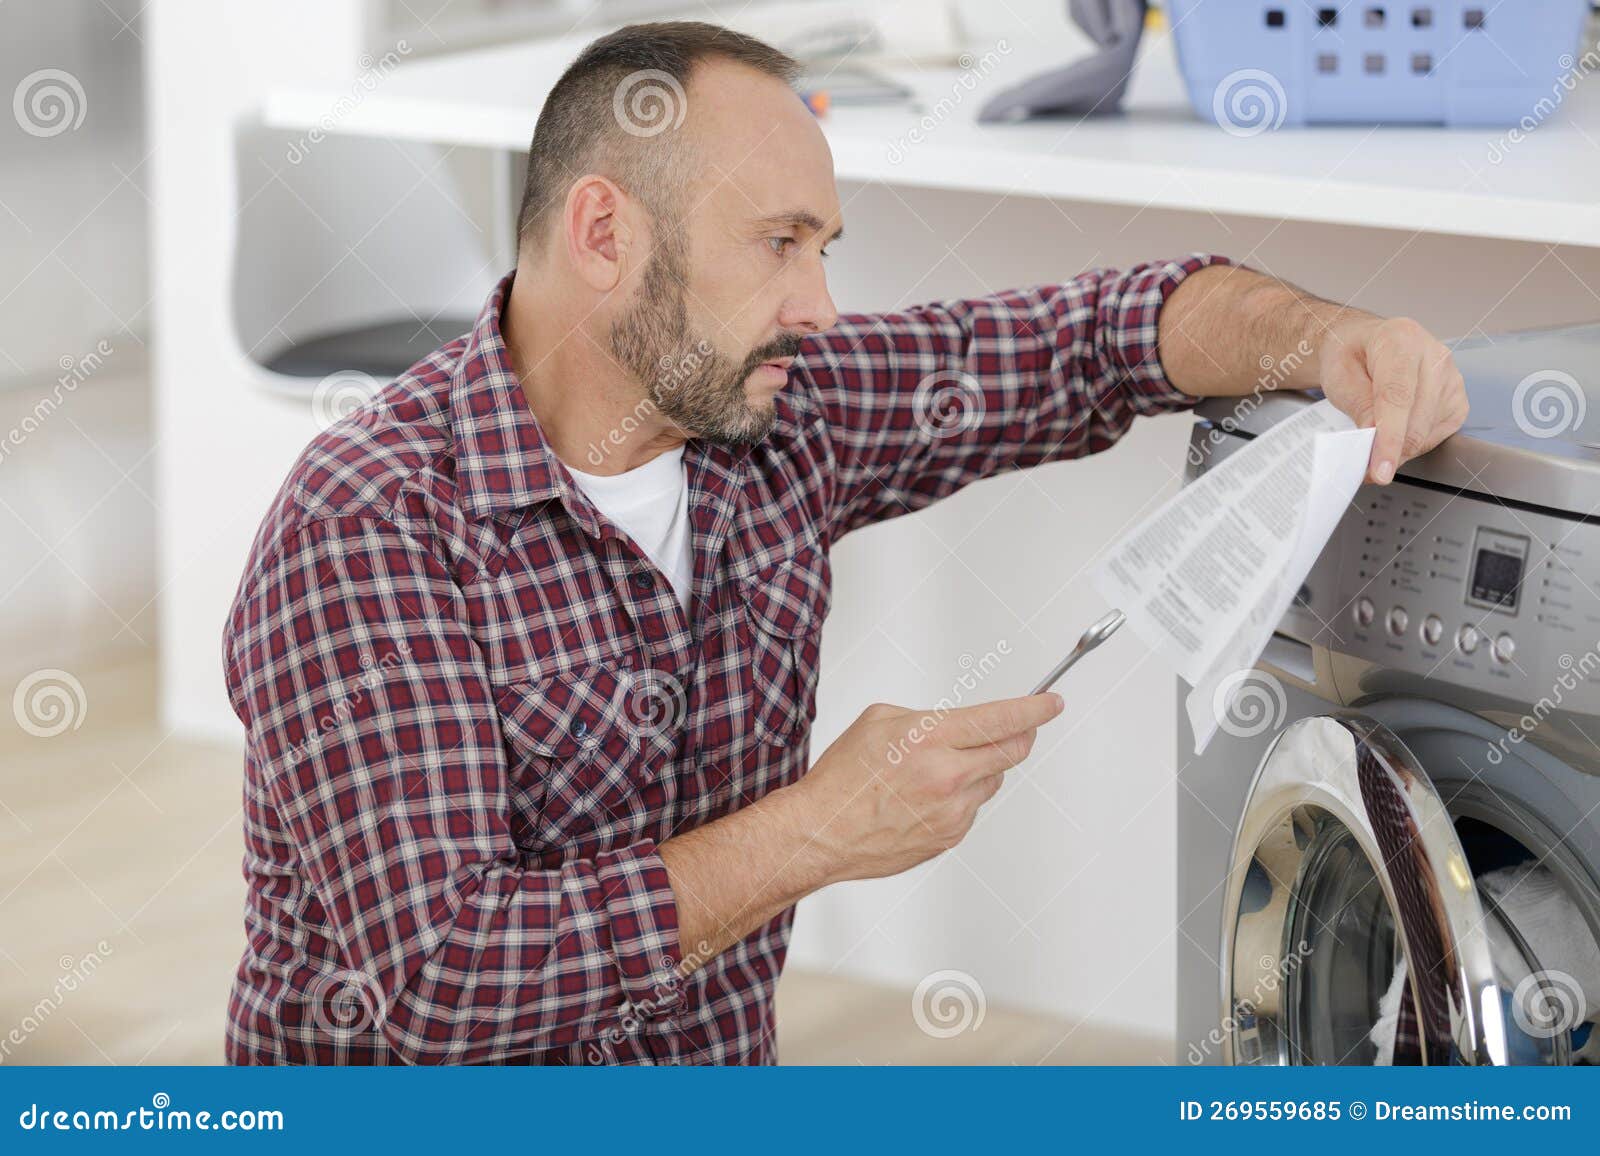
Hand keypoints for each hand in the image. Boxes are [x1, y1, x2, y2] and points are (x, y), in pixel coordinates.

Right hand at [786, 693, 1064, 883]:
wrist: (823, 832)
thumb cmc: (843, 780)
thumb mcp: (880, 721)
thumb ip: (928, 718)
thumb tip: (956, 724)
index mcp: (932, 739)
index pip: (1002, 719)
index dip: (1035, 709)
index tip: (1051, 704)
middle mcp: (949, 776)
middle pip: (1013, 751)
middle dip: (1022, 735)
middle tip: (1021, 727)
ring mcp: (954, 811)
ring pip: (993, 780)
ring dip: (982, 767)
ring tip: (941, 768)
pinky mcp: (950, 836)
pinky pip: (972, 808)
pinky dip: (961, 797)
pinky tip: (927, 797)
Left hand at [1317, 314, 1468, 484]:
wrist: (1364, 346)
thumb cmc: (1351, 356)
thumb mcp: (1338, 376)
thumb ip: (1358, 404)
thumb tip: (1375, 438)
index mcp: (1402, 340)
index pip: (1398, 397)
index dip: (1389, 437)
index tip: (1381, 469)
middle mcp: (1434, 356)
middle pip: (1417, 420)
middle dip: (1388, 452)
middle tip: (1363, 467)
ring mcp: (1451, 378)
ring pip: (1428, 433)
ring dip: (1399, 450)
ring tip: (1374, 447)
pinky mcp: (1457, 400)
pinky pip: (1438, 436)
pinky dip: (1413, 445)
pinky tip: (1396, 437)